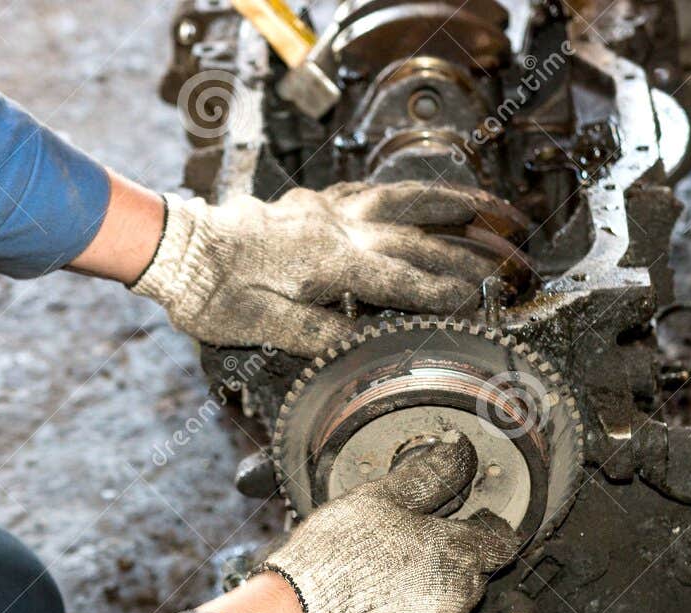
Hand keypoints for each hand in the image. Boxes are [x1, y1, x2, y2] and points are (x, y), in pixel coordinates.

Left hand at [129, 182, 502, 356]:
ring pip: (404, 199)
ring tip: (494, 208)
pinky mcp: (313, 203)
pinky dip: (406, 194)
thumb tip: (362, 344)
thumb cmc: (211, 293)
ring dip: (454, 204)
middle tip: (513, 265)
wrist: (177, 248)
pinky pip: (372, 190)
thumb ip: (315, 336)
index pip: (402, 280)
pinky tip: (423, 198)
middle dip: (472, 252)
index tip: (481, 301)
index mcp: (329, 263)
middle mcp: (336, 228)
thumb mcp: (259, 329)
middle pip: (419, 239)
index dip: (446, 292)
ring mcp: (327, 211)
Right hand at [255, 437, 518, 612]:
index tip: (474, 522)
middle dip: (448, 563)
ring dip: (424, 598)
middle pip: (471, 579)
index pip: (501, 542)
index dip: (488, 528)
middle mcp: (454, 605)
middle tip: (409, 548)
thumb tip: (458, 450)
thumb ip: (428, 475)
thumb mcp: (379, 499)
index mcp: (456, 558)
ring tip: (379, 582)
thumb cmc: (330, 559)